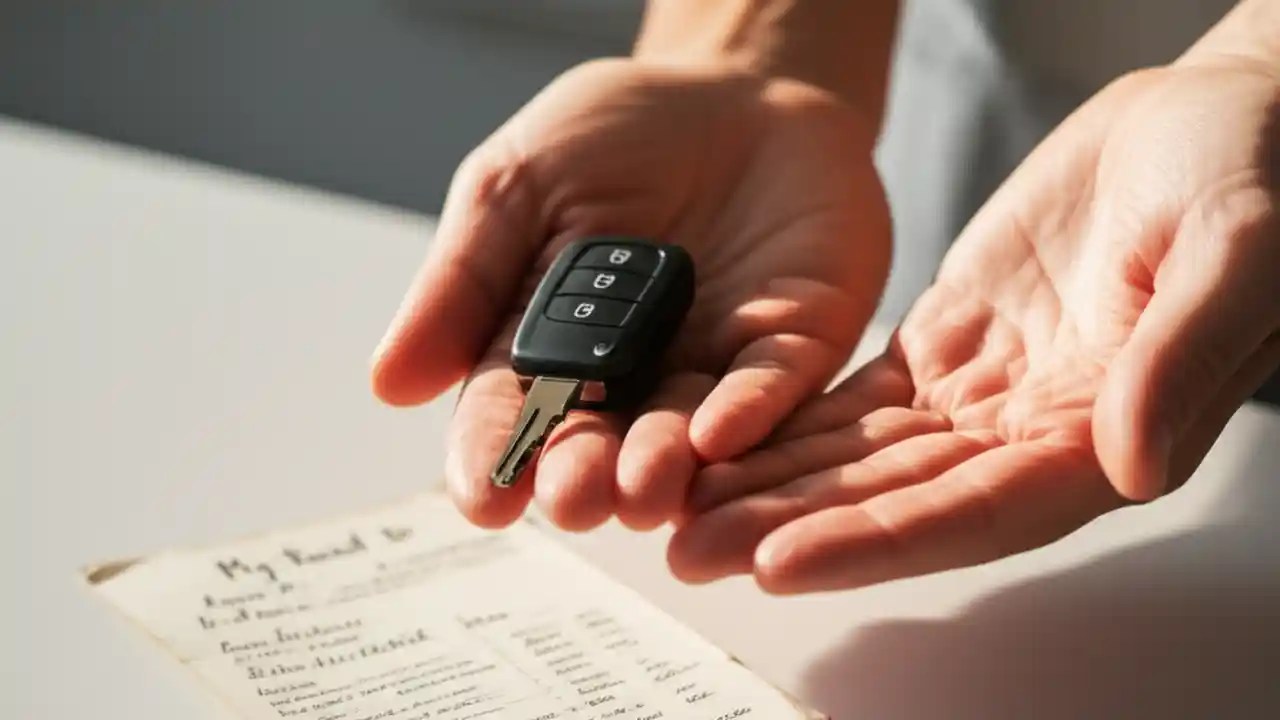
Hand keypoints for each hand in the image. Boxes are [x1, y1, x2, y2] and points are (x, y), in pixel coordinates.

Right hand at [370, 59, 889, 530]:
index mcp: (554, 346)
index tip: (482, 496)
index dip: (496, 457)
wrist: (737, 83)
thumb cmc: (617, 135)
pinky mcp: (798, 339)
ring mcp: (719, 362)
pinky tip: (717, 434)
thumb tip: (389, 382)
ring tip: (641, 490)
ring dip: (666, 466)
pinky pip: (777, 383)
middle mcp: (635, 376)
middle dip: (585, 475)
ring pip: (689, 433)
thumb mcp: (517, 187)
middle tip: (571, 500)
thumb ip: (464, 281)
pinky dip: (750, 409)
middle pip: (603, 442)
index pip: (514, 413)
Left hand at [667, 56, 1279, 592]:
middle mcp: (1032, 435)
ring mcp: (981, 395)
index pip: (977, 512)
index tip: (782, 559)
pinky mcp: (944, 349)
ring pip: (860, 459)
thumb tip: (1128, 461)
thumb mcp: (1236, 253)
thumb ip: (1181, 359)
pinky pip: (853, 401)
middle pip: (896, 502)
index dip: (879, 541)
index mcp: (1105, 435)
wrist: (1204, 120)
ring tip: (679, 511)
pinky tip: (719, 441)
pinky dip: (788, 423)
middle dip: (792, 530)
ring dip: (772, 489)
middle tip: (691, 549)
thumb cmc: (1248, 176)